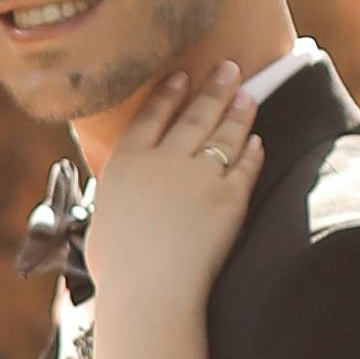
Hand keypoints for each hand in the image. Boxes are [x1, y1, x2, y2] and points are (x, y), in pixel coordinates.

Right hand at [80, 56, 263, 358]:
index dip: (170, 93)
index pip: (152, 115)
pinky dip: (252, 152)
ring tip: (249, 95)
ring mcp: (199, 176)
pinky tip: (257, 142)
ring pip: (224, 134)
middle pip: (195, 115)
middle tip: (230, 68)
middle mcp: (164, 160)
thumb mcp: (102, 221)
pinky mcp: (229, 198)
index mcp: (127, 162)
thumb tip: (118, 199)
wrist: (150, 290)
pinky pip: (244, 166)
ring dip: (238, 111)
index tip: (182, 76)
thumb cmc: (117, 268)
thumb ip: (116, 199)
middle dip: (214, 88)